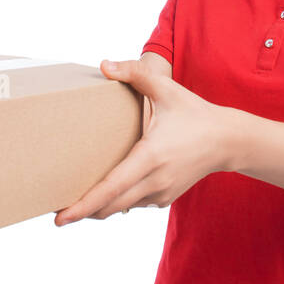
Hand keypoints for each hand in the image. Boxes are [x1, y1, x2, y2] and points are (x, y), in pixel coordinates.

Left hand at [54, 59, 236, 224]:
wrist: (227, 140)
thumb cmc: (195, 113)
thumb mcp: (167, 89)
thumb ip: (134, 74)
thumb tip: (103, 65)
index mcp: (151, 156)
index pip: (111, 188)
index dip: (83, 205)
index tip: (60, 217)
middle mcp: (155, 180)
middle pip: (109, 206)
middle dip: (82, 212)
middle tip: (56, 213)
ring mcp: (161, 193)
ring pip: (120, 208)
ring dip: (98, 208)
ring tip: (75, 203)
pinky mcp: (165, 198)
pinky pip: (134, 204)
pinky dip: (117, 201)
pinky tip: (106, 191)